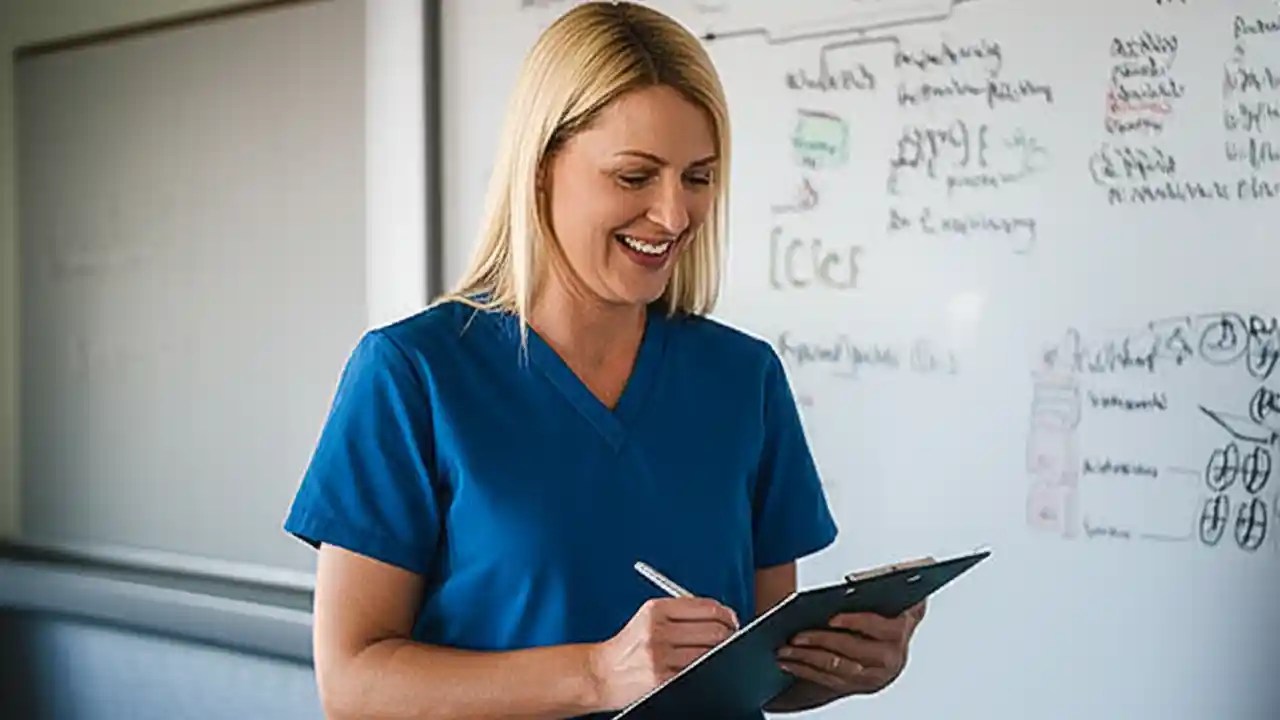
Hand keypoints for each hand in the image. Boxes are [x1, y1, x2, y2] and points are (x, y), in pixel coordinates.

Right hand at [588, 597, 738, 710]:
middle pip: (713, 631)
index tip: (731, 620)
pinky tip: (700, 668)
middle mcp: (657, 630)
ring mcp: (659, 657)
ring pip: (708, 653)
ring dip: (718, 654)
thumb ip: (680, 612)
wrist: (600, 673)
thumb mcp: (647, 619)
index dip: (726, 614)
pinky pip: (696, 672)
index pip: (706, 607)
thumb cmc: (628, 647)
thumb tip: (721, 616)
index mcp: (655, 610)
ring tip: (714, 654)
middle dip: (728, 635)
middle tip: (730, 639)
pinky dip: (704, 670)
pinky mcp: (661, 679)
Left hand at [773, 600, 926, 704]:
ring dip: (806, 658)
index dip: (854, 622)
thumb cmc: (883, 619)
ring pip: (836, 667)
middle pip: (851, 649)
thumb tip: (871, 578)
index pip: (878, 625)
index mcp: (899, 631)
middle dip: (820, 641)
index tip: (830, 617)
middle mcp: (890, 658)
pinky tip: (787, 662)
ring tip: (784, 649)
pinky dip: (804, 670)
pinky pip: (826, 680)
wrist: (887, 652)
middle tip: (795, 636)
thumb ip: (887, 586)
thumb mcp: (889, 602)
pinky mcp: (855, 687)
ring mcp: (873, 676)